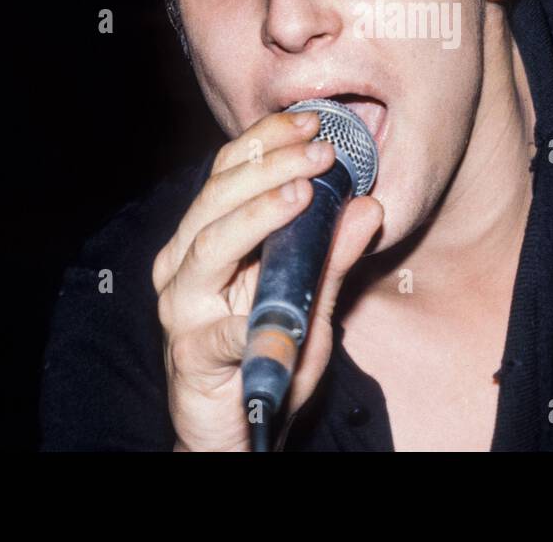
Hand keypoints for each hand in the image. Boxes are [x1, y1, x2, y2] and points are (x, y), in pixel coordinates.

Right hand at [152, 109, 383, 450]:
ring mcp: (183, 310)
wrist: (238, 430)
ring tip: (301, 194)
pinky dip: (247, 317)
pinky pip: (220, 333)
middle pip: (216, 198)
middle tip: (320, 149)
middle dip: (269, 166)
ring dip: (256, 213)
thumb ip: (334, 256)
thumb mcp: (312, 301)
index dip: (266, 142)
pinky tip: (278, 306)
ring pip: (208, 246)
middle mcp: (183, 266)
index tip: (314, 121)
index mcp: (206, 240)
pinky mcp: (192, 357)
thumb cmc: (270, 357)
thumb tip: (369, 205)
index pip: (228, 173)